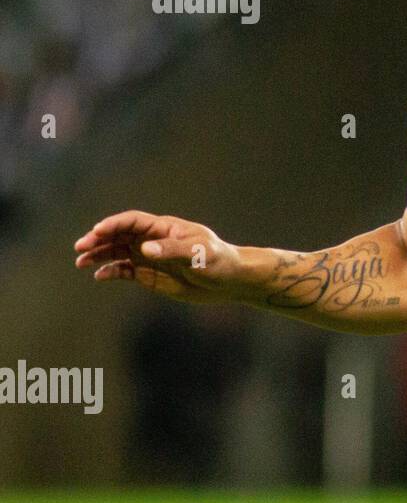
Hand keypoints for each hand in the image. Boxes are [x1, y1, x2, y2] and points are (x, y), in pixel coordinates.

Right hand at [73, 210, 243, 303]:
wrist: (229, 281)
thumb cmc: (218, 261)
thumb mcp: (198, 255)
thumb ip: (171, 251)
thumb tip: (144, 249)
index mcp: (165, 228)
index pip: (133, 221)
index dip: (114, 224)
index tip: (97, 231)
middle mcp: (153, 240)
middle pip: (120, 235)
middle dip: (99, 239)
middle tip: (80, 247)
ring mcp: (150, 257)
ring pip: (118, 252)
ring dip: (99, 255)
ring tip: (81, 263)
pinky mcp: (150, 274)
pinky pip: (125, 271)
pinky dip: (111, 272)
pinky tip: (100, 276)